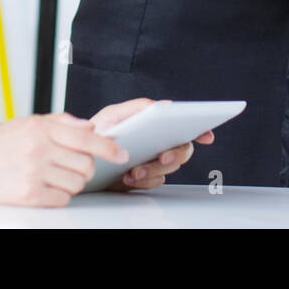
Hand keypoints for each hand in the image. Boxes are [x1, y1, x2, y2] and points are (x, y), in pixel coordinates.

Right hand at [0, 112, 128, 206]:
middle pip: (86, 164)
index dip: (108, 146)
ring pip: (76, 184)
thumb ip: (59, 122)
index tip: (120, 153)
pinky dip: (58, 196)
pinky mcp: (28, 195)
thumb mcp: (25, 123)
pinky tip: (43, 188)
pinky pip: (62, 199)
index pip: (85, 136)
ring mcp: (33, 173)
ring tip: (53, 177)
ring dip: (71, 183)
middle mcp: (38, 148)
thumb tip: (90, 126)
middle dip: (86, 169)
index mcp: (39, 127)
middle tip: (74, 168)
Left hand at [89, 98, 214, 190]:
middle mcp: (159, 144)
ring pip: (168, 170)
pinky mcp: (145, 179)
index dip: (200, 129)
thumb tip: (166, 105)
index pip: (183, 126)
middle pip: (182, 151)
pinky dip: (142, 181)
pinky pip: (154, 183)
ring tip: (134, 170)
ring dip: (153, 171)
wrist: (81, 157)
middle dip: (174, 156)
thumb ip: (139, 108)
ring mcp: (154, 162)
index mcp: (155, 125)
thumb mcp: (114, 115)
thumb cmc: (98, 132)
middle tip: (162, 158)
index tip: (206, 135)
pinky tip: (128, 177)